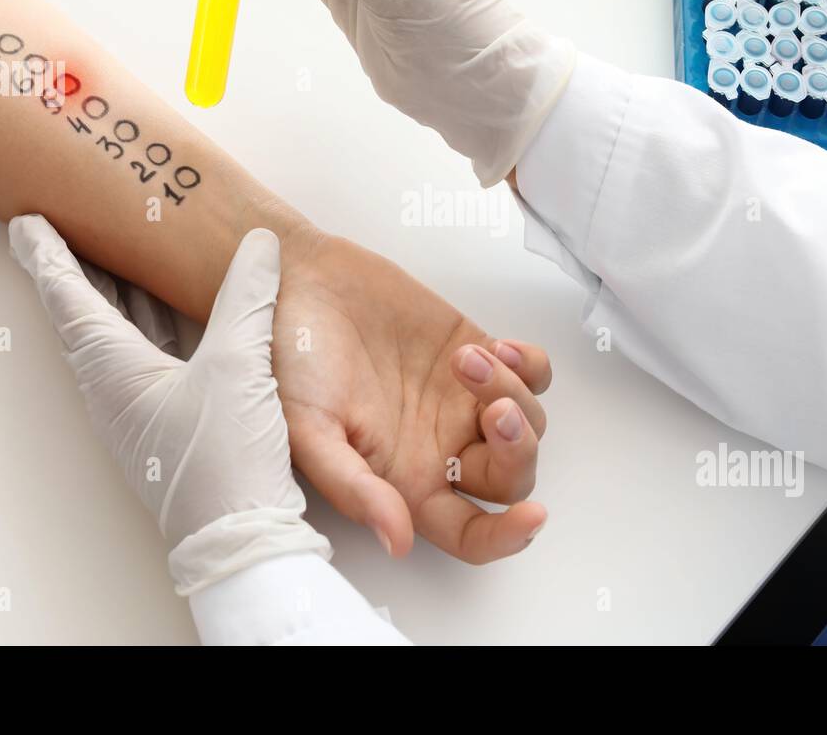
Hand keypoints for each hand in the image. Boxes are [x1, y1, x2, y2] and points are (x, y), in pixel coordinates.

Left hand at [8, 215, 328, 592]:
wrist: (239, 538)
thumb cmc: (223, 458)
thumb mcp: (238, 365)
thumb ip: (246, 298)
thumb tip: (258, 247)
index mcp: (114, 370)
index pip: (67, 299)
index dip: (47, 258)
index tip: (26, 225)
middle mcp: (115, 390)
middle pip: (86, 316)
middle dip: (80, 271)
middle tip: (73, 230)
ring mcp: (138, 411)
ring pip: (118, 338)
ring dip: (118, 297)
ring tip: (123, 259)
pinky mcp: (166, 426)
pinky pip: (147, 359)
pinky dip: (150, 326)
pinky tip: (174, 317)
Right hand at [275, 225, 550, 563]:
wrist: (300, 284)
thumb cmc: (292, 360)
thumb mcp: (308, 430)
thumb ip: (353, 487)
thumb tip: (397, 542)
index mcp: (405, 483)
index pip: (469, 534)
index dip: (506, 538)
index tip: (532, 516)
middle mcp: (442, 449)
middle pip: (512, 478)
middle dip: (518, 450)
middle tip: (495, 411)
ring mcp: (465, 402)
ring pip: (528, 423)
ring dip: (513, 394)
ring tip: (463, 360)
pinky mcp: (479, 354)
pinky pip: (534, 375)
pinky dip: (529, 367)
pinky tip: (495, 350)